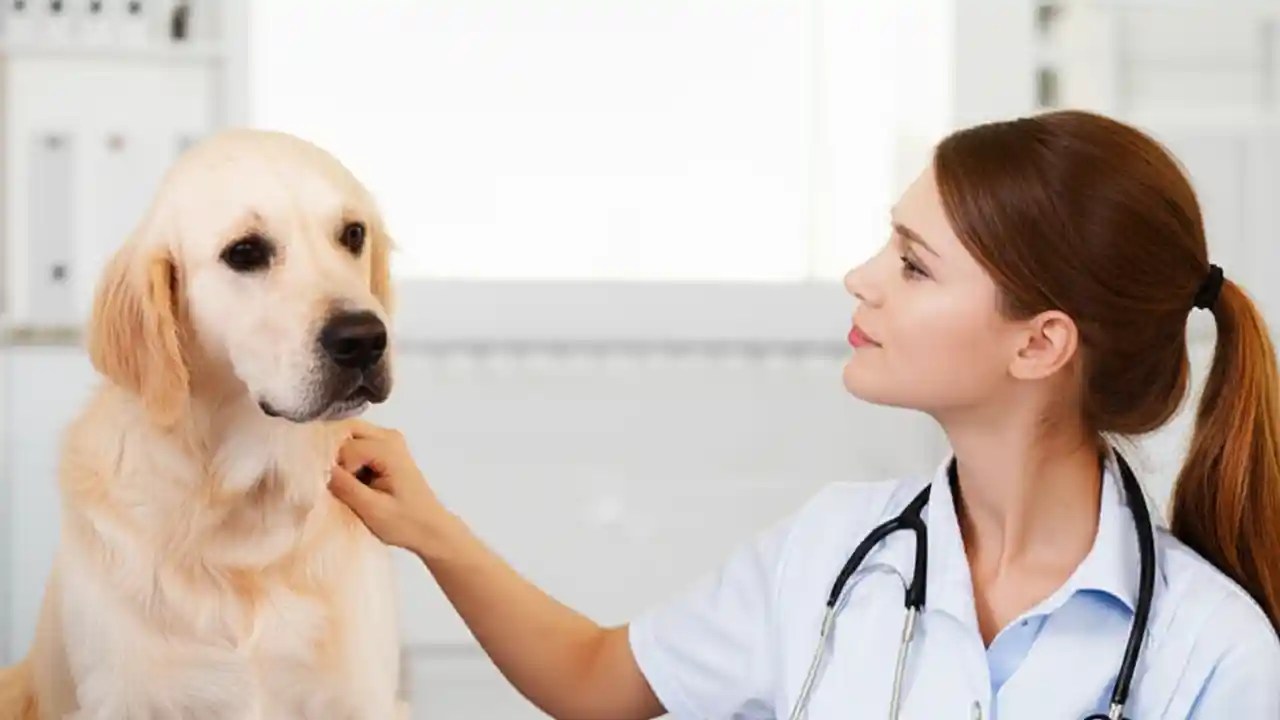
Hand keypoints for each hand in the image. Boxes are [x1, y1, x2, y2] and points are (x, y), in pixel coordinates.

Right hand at [328, 419, 444, 551]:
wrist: (431, 529)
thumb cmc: (405, 523)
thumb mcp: (372, 510)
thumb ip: (345, 487)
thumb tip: (319, 469)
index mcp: (388, 449)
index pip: (345, 448)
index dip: (337, 469)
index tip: (342, 491)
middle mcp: (389, 436)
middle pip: (346, 430)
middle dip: (334, 453)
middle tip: (334, 481)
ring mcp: (389, 440)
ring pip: (350, 435)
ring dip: (340, 457)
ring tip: (343, 483)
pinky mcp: (386, 449)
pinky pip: (358, 443)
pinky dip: (349, 459)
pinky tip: (353, 480)